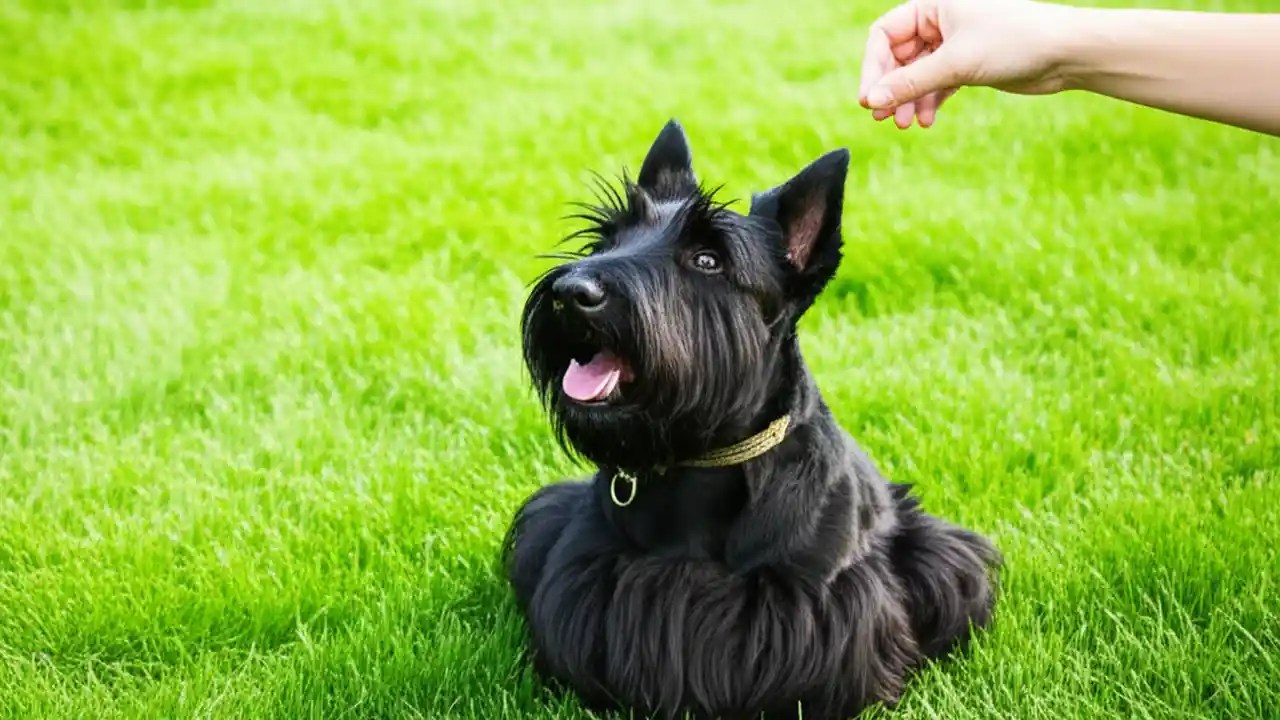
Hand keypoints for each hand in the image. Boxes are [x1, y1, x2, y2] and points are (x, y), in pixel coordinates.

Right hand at [858, 0, 1077, 127]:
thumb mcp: (955, 63)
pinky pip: (936, 84)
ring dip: (908, 100)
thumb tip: (870, 101)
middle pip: (897, 57)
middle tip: (882, 118)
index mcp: (933, 4)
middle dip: (891, 88)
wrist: (1064, 52)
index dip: (873, 68)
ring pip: (916, 74)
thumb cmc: (1014, 41)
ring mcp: (953, 43)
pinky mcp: (967, 63)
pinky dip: (929, 101)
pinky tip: (927, 120)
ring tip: (905, 124)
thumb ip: (910, 83)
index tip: (868, 99)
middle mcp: (940, 20)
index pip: (884, 35)